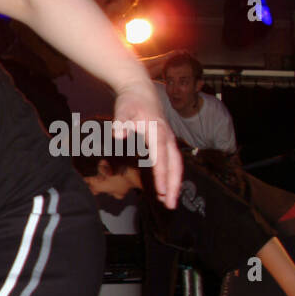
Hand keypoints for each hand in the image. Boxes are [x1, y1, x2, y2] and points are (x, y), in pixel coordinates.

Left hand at [113, 82, 181, 208]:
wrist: (140, 90)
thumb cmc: (131, 101)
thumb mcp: (122, 109)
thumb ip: (120, 122)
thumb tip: (118, 134)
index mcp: (157, 132)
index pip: (161, 158)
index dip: (162, 176)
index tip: (162, 192)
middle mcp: (167, 137)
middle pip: (175, 165)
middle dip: (174, 186)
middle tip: (171, 205)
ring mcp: (168, 140)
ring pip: (176, 164)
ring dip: (174, 183)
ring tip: (169, 201)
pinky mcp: (166, 142)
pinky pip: (172, 161)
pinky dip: (171, 175)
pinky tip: (165, 188)